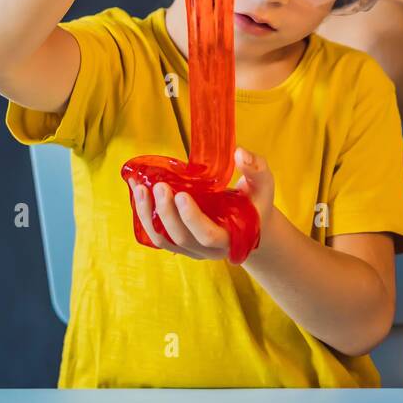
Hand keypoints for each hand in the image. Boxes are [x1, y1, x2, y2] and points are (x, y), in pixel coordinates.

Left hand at [129, 147, 274, 260]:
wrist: (249, 220)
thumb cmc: (256, 200)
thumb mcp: (263, 183)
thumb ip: (255, 168)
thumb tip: (239, 153)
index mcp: (233, 238)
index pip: (208, 236)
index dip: (192, 219)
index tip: (180, 194)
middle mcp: (210, 249)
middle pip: (181, 238)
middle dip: (167, 212)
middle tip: (159, 186)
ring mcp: (192, 249)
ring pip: (164, 239)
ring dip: (149, 215)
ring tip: (141, 189)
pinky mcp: (179, 242)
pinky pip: (157, 235)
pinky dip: (144, 216)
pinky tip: (139, 193)